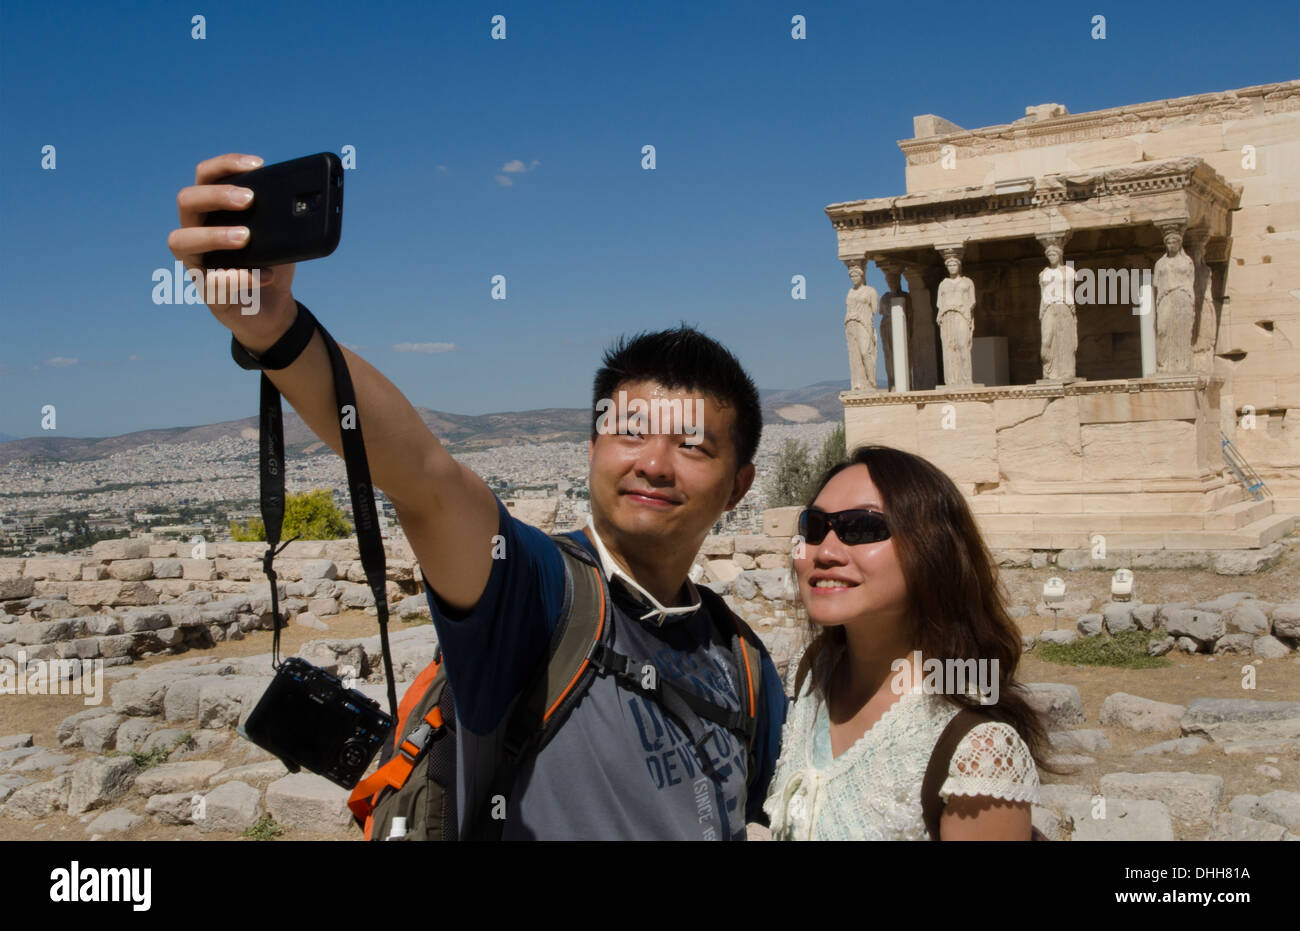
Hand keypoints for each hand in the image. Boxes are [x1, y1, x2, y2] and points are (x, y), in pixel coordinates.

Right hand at [168, 153, 297, 351]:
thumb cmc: (271, 264)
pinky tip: (263, 275)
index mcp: (213, 212)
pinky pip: (210, 282)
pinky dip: (239, 277)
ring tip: (245, 237)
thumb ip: (282, 219)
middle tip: (249, 200)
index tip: (258, 164)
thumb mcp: (281, 238)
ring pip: (180, 240)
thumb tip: (303, 201)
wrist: (275, 308)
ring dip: (214, 235)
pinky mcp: (206, 291)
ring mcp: (196, 262)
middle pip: (187, 201)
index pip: (206, 176)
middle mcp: (196, 232)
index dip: (226, 165)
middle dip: (217, 195)